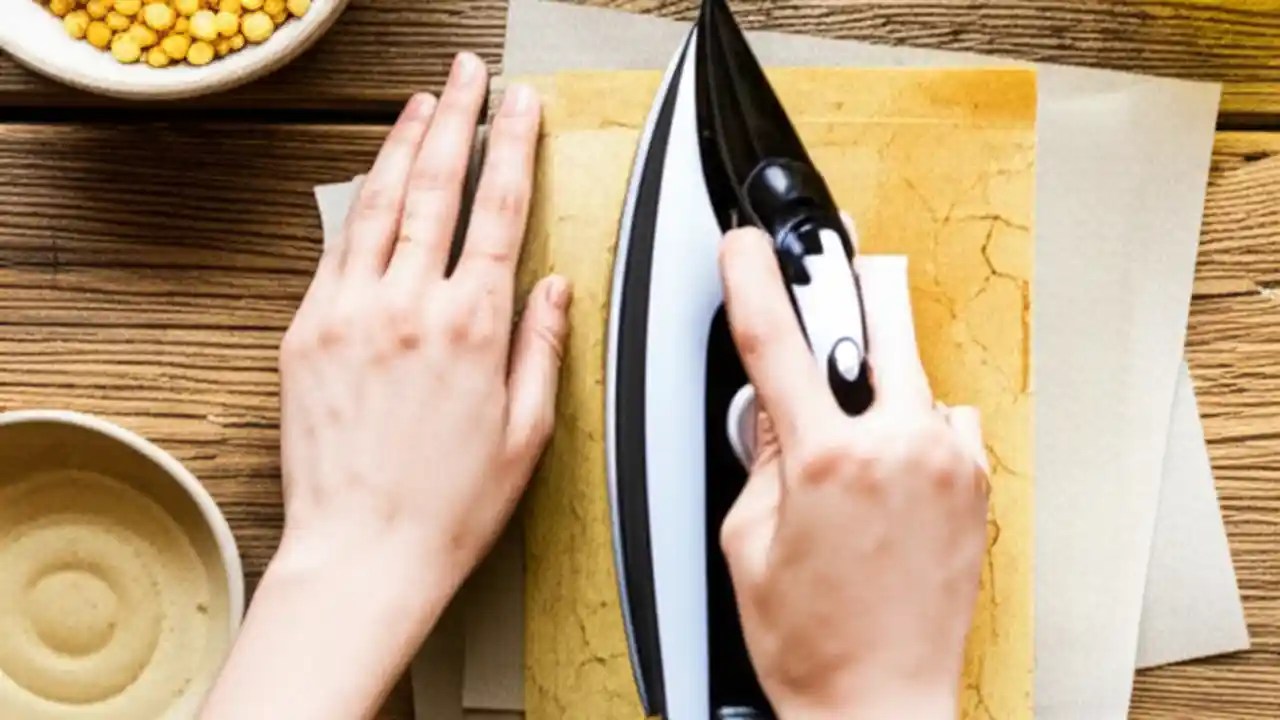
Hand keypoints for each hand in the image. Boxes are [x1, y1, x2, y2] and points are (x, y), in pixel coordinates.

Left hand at [274, 55, 567, 601]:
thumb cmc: (446, 506)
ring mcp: (348, 312)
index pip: (499, 209)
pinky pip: (334, 248)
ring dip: (401, 143)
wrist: (363, 553)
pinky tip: (369, 181)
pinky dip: (355, 204)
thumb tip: (553, 287)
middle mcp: (407, 306)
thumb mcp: (527, 431)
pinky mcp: (305, 331)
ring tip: (421, 104)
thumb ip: (541, 346)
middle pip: (435, 185)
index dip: (512, 144)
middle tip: (466, 73)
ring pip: (377, 202)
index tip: (519, 105)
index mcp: (472, 327)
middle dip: (457, 115)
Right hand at [717, 228, 988, 719]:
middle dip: (848, 288)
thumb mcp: (748, 543)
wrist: (882, 706)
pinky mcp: (977, 487)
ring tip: (851, 431)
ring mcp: (947, 464)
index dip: (753, 276)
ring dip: (878, 378)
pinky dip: (917, 425)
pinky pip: (947, 420)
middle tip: (829, 276)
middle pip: (877, 318)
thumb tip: (772, 405)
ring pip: (915, 372)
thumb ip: (760, 458)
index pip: (774, 340)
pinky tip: (891, 466)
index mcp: (825, 462)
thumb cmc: (812, 643)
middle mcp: (897, 449)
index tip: (745, 243)